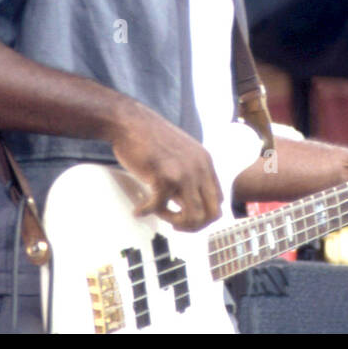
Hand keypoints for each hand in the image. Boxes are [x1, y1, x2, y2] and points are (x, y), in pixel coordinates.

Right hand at [108, 100, 222, 231]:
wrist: (129, 122)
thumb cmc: (149, 138)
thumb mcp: (181, 153)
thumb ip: (191, 172)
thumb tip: (190, 201)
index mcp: (205, 162)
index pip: (218, 201)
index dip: (203, 216)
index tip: (185, 216)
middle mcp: (200, 168)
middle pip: (212, 213)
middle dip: (194, 226)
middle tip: (175, 225)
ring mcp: (184, 173)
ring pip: (193, 216)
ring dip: (174, 222)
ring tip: (158, 214)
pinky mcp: (163, 177)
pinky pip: (159, 208)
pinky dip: (147, 212)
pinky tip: (138, 209)